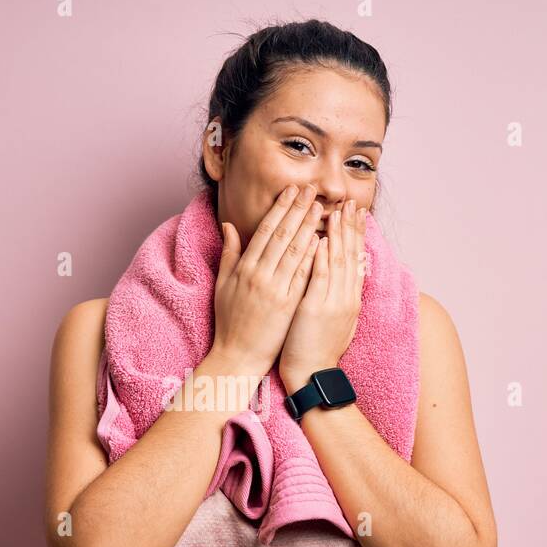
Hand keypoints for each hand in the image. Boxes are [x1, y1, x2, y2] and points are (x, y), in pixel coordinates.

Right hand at [207, 183, 322, 376]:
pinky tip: (323, 240)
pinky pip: (303, 275)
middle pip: (282, 236)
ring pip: (295, 252)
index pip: (266, 231)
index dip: (280, 208)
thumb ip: (228, 254)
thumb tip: (229, 226)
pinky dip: (312, 257)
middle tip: (311, 190)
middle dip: (298, 210)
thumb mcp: (222, 285)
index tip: (292, 191)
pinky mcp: (288, 305)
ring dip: (309, 227)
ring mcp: (275, 290)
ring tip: (321, 208)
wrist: (237, 356)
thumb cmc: (229, 322)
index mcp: (244, 268)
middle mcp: (259, 275)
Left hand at [277, 198, 367, 393]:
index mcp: (348, 299)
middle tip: (351, 203)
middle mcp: (345, 298)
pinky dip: (322, 258)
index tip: (356, 214)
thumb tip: (340, 277)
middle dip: (350, 228)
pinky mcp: (317, 310)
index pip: (354, 260)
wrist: (311, 375)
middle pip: (350, 256)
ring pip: (338, 262)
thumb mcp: (332, 319)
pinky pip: (321, 279)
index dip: (356, 236)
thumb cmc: (315, 348)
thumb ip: (335, 295)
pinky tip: (322, 239)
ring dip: (338, 235)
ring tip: (337, 211)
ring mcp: (333, 303)